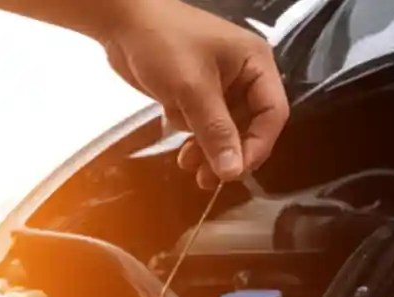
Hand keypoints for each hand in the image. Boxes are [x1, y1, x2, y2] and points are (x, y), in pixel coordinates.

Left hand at [102, 0, 289, 187]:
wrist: (121, 21)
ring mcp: (220, 86)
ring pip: (226, 131)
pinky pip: (205, 125)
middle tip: (211, 179)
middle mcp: (244, 76)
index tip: (236, 171)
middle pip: (250, 126)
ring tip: (192, 171)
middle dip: (230, 153)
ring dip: (210, 152)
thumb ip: (216, 131)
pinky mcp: (197, 93)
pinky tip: (183, 153)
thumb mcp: (192, 89)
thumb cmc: (162, 42)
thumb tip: (234, 172)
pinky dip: (195, 139)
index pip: (273, 113)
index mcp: (256, 64)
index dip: (258, 146)